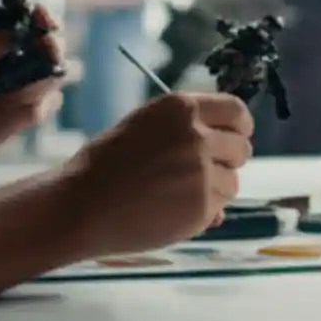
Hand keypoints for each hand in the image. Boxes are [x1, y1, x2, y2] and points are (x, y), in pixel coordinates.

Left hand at [0, 7, 64, 165]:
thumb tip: (18, 31)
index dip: (41, 19)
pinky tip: (19, 114)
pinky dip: (39, 107)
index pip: (28, 27)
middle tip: (48, 48)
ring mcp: (25, 89)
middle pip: (51, 49)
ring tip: (13, 98)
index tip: (43, 15)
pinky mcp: (30, 112)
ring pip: (53, 78)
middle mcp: (17, 65)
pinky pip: (50, 104)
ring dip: (39, 84)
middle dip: (52, 48)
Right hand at [65, 93, 252, 256]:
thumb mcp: (145, 126)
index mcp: (181, 108)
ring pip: (233, 180)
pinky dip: (205, 211)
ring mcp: (202, 172)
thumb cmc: (105, 165)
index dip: (239, 127)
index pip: (237, 111)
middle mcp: (197, 136)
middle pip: (242, 147)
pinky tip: (173, 210)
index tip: (235, 137)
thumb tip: (229, 139)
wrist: (79, 207)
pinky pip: (220, 207)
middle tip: (202, 171)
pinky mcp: (203, 206)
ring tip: (178, 193)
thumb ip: (186, 128)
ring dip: (216, 188)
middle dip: (228, 160)